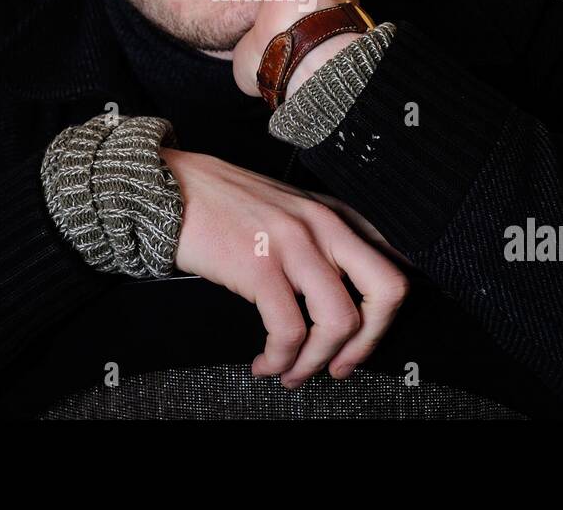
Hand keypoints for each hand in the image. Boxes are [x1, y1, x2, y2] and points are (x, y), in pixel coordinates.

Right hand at [164, 147, 408, 386]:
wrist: (170, 189)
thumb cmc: (222, 204)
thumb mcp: (286, 209)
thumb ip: (320, 237)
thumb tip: (347, 286)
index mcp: (332, 214)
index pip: (391, 259)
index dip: (388, 310)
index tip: (368, 336)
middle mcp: (323, 225)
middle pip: (387, 290)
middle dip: (370, 341)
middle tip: (343, 364)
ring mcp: (294, 245)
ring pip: (339, 321)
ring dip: (317, 361)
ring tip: (292, 372)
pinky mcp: (260, 267)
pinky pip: (289, 331)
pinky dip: (280, 359)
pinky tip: (265, 362)